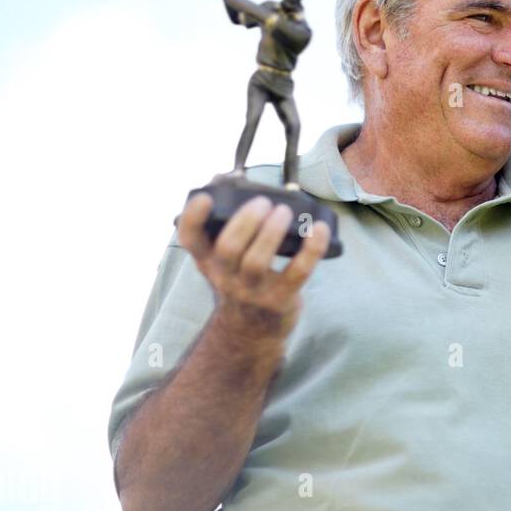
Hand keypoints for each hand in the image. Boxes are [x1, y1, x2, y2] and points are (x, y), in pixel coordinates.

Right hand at [176, 193, 329, 342]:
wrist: (251, 333)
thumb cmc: (241, 282)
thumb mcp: (224, 261)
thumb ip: (226, 226)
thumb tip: (225, 178)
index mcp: (209, 262)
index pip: (190, 240)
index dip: (194, 218)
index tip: (205, 197)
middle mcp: (225, 277)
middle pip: (229, 249)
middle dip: (246, 222)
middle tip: (264, 202)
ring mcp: (252, 291)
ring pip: (256, 262)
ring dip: (272, 233)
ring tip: (284, 212)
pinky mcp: (280, 300)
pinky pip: (297, 273)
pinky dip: (311, 249)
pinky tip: (320, 229)